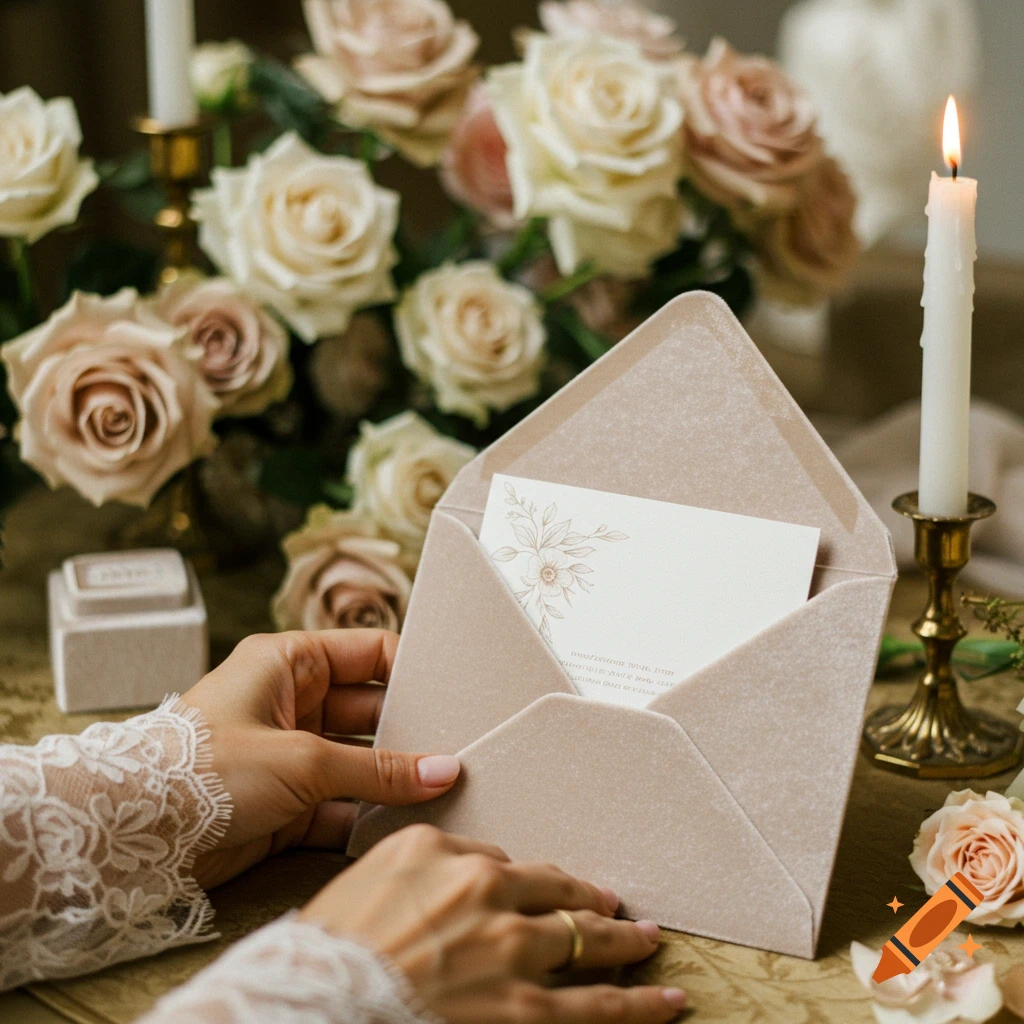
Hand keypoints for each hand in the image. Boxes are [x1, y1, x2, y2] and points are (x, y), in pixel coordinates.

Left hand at [182, 629, 460, 888]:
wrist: (132, 836)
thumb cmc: (203, 769)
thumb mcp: (302, 760)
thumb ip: (378, 770)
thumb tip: (443, 771)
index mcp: (288, 663)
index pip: (368, 653)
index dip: (411, 671)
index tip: (456, 692)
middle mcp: (291, 702)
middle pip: (369, 710)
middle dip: (409, 731)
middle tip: (460, 748)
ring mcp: (289, 754)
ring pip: (359, 761)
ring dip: (392, 779)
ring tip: (444, 790)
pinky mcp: (285, 803)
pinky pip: (341, 804)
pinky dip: (368, 816)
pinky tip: (405, 824)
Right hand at [300, 825, 687, 1023]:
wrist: (315, 1003)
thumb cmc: (331, 946)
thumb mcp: (372, 874)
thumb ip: (431, 859)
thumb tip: (477, 865)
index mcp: (444, 849)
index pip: (502, 860)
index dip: (526, 881)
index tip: (543, 889)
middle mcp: (484, 887)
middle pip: (555, 888)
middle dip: (589, 899)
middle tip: (613, 905)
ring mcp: (508, 947)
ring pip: (585, 937)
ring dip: (623, 941)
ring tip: (647, 941)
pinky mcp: (523, 1008)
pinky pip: (596, 1005)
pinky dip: (639, 1003)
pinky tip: (668, 999)